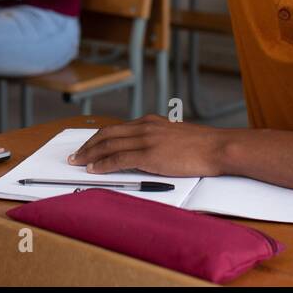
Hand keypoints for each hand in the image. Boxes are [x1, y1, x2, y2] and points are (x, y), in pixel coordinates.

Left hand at [68, 115, 228, 176]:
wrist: (217, 147)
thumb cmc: (202, 146)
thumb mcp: (176, 136)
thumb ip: (158, 140)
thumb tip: (146, 152)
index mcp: (151, 122)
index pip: (116, 128)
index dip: (98, 138)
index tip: (88, 146)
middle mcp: (145, 127)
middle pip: (107, 134)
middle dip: (88, 146)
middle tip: (75, 156)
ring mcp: (147, 140)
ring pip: (109, 145)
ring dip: (90, 155)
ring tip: (78, 163)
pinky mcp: (150, 154)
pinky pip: (119, 159)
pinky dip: (103, 164)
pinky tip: (94, 170)